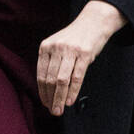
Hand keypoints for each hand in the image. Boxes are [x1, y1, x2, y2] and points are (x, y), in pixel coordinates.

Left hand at [36, 0, 126, 114]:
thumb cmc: (75, 38)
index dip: (42, 92)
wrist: (93, 22)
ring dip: (60, 98)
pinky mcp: (84, 54)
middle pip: (50, 79)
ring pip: (61, 80)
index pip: (41, 74)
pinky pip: (76, 77)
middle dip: (50, 98)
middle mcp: (55, 48)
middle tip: (53, 110)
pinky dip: (72, 91)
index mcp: (45, 47)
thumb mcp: (57, 46)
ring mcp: (70, 50)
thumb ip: (52, 63)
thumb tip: (48, 89)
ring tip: (59, 109)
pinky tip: (70, 101)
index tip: (45, 103)